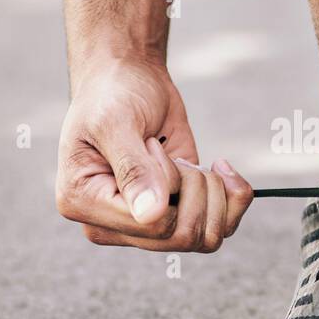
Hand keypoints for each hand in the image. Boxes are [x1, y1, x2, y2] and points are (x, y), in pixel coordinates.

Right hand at [55, 55, 252, 251]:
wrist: (129, 80)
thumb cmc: (112, 95)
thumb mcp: (116, 122)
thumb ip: (133, 169)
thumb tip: (150, 216)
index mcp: (84, 204)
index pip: (151, 225)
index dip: (169, 184)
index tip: (153, 144)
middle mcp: (115, 224)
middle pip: (182, 237)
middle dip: (193, 187)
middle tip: (170, 151)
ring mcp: (149, 223)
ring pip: (207, 238)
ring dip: (212, 192)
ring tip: (185, 160)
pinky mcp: (180, 212)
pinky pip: (222, 225)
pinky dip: (234, 196)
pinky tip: (220, 167)